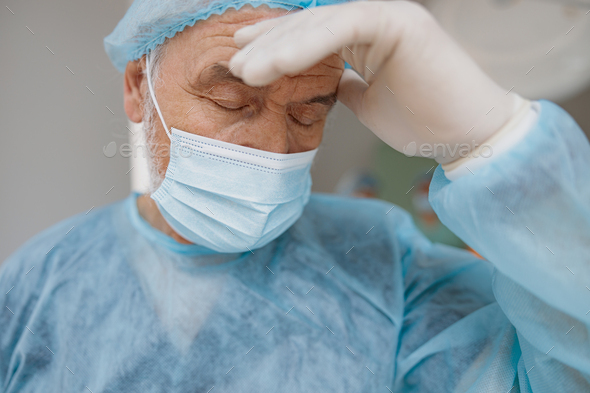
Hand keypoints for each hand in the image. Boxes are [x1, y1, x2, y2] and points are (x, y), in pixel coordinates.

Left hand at [229, 1, 523, 163]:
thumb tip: (326, 87)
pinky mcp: (399, 21)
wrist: (466, 136)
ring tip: (245, 69)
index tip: (245, 58)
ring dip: (279, 47)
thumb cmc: (424, 121)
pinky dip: (307, 45)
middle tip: (236, 64)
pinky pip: (343, 27)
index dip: (276, 44)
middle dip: (269, 45)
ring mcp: (389, 15)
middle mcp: (376, 19)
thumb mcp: (368, 102)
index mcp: (368, 36)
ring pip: (320, 24)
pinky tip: (277, 63)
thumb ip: (346, 86)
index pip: (312, 35)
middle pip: (310, 27)